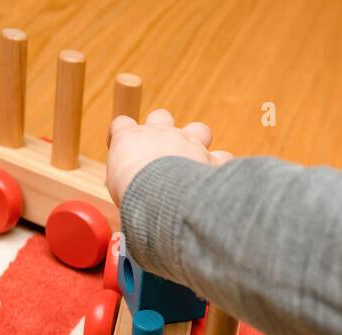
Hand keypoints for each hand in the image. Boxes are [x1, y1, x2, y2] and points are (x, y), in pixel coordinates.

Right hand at [106, 108, 233, 206]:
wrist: (162, 196)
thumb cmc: (134, 197)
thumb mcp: (119, 191)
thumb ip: (127, 189)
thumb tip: (132, 211)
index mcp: (129, 140)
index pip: (121, 125)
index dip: (124, 134)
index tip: (126, 150)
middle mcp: (160, 134)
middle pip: (161, 117)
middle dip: (164, 130)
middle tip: (164, 154)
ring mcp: (188, 143)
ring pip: (198, 129)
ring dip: (200, 142)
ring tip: (197, 161)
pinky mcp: (210, 159)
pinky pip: (222, 158)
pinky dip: (221, 169)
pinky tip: (217, 182)